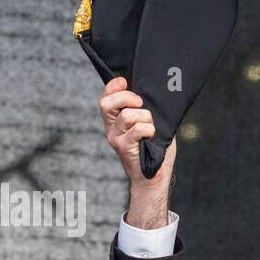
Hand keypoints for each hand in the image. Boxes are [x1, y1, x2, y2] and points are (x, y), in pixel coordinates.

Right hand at [99, 76, 175, 228]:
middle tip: (142, 104)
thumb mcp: (150, 124)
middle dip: (128, 98)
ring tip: (151, 128)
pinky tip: (152, 137)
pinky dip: (150, 130)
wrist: (154, 177)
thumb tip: (150, 93)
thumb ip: (144, 109)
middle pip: (107, 103)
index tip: (126, 82)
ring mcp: (116, 138)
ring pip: (128, 115)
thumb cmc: (155, 150)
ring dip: (145, 117)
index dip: (113, 86)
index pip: (105, 98)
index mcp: (114, 121)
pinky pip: (138, 129)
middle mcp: (110, 128)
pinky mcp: (124, 147)